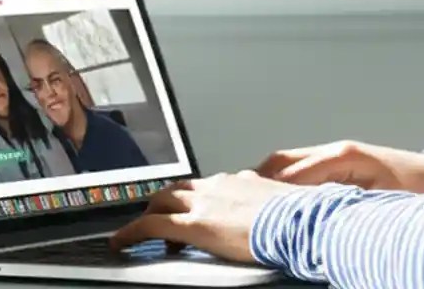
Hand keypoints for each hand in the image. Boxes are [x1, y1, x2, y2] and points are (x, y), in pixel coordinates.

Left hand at [109, 170, 298, 261]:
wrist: (300, 221)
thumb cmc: (302, 217)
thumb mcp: (290, 206)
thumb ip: (278, 207)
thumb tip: (289, 213)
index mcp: (243, 181)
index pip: (212, 185)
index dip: (199, 198)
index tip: (197, 208)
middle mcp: (219, 185)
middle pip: (182, 187)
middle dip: (167, 201)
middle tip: (161, 219)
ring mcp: (204, 202)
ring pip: (163, 200)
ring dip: (151, 214)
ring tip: (141, 230)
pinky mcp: (193, 224)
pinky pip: (151, 225)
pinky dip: (132, 232)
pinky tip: (121, 243)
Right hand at [255, 140, 423, 193]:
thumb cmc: (412, 189)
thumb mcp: (376, 197)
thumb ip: (340, 201)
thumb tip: (306, 208)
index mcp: (342, 156)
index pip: (295, 172)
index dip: (272, 188)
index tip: (253, 204)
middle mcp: (334, 150)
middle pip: (283, 160)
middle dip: (258, 178)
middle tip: (237, 196)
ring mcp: (334, 154)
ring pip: (287, 161)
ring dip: (267, 177)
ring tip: (248, 196)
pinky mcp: (337, 161)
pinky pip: (301, 166)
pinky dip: (282, 178)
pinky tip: (274, 194)